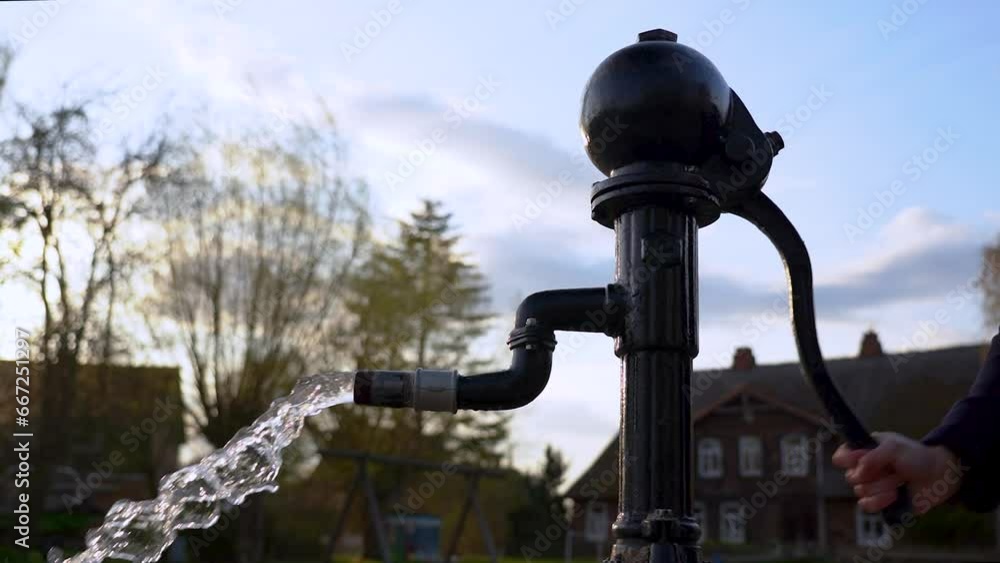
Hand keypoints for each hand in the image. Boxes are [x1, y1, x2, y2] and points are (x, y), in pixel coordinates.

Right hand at [832, 432, 960, 513]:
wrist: (938, 475)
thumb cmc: (916, 456)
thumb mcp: (894, 447)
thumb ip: (872, 457)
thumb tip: (858, 472)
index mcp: (864, 451)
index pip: (841, 457)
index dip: (847, 460)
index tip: (861, 459)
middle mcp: (864, 469)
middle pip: (850, 477)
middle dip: (873, 475)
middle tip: (891, 469)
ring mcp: (872, 487)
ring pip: (860, 492)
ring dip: (883, 487)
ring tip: (899, 480)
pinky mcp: (880, 503)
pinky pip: (866, 506)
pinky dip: (880, 501)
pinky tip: (895, 495)